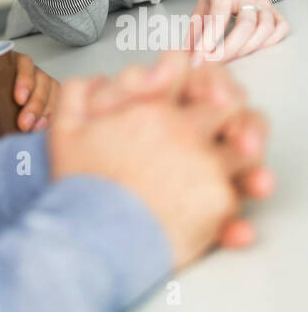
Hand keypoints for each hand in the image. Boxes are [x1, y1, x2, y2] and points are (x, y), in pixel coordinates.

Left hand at [0, 53, 59, 132]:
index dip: (25, 79)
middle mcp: (27, 71)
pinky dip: (52, 117)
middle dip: (36, 103)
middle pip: (42, 80)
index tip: (18, 98)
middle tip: (24, 123)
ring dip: (46, 111)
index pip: (24, 64)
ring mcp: (37, 85)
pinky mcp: (41, 101)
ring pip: (51, 93)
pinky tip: (44, 129)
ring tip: (35, 129)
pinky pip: (54, 105)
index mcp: (8, 62)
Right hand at [48, 50, 270, 267]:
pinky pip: (241, 194)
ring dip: (241, 159)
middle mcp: (186, 132)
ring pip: (247, 150)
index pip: (194, 73)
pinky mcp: (219, 205)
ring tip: (226, 176)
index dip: (204, 81)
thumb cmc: (80, 189)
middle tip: (226, 135)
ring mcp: (207, 167)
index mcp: (153, 108)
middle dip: (231, 118)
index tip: (204, 96)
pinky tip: (224, 217)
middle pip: (231, 107)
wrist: (92, 238)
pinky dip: (236, 202)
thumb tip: (98, 79)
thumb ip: (79, 93)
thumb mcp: (65, 130)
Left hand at [185, 0, 288, 63]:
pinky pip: (280, 29)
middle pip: (246, 26)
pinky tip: (255, 48)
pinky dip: (270, 42)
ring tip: (233, 57)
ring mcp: (264, 3)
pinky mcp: (276, 11)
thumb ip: (195, 31)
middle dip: (229, 49)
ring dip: (248, 48)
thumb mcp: (201, 6)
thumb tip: (188, 55)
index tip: (199, 58)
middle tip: (215, 64)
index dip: (209, 40)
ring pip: (265, 29)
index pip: (218, 18)